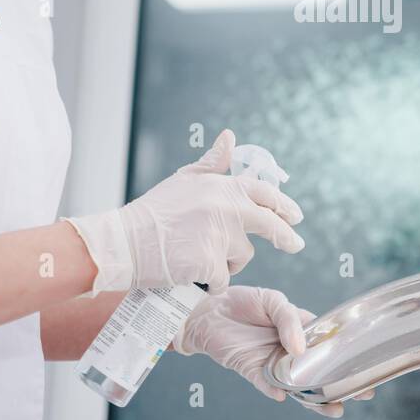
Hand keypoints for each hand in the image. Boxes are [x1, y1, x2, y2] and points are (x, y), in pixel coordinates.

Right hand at [64, 130, 303, 293]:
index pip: (264, 192)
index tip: (296, 215)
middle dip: (287, 235)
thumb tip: (230, 136)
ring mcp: (220, 236)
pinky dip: (211, 283)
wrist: (123, 242)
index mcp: (221, 186)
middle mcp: (226, 208)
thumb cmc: (152, 212)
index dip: (283, 204)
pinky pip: (223, 280)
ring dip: (229, 262)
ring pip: (243, 256)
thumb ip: (212, 163)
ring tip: (200, 258)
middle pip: (270, 224)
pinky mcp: (211, 264)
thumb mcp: (184, 180)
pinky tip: (193, 276)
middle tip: (297, 244)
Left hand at [173, 286, 373, 417]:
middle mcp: (290, 350)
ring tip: (334, 408)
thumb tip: (300, 348)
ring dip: (315, 398)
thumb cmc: (243, 301)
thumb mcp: (272, 300)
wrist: (208, 308)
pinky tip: (285, 396)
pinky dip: (275, 390)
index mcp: (301, 330)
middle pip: (320, 371)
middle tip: (363, 394)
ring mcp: (273, 362)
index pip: (329, 344)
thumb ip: (288, 319)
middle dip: (341, 384)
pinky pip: (266, 384)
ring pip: (299, 385)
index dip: (348, 356)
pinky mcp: (252, 370)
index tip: (368, 367)